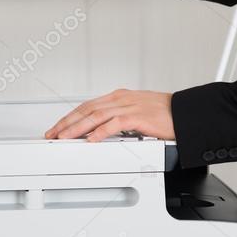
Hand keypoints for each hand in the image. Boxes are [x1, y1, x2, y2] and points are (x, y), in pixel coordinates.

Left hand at [45, 89, 174, 141]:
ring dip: (77, 127)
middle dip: (66, 122)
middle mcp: (121, 99)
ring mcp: (129, 106)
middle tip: (52, 134)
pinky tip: (91, 139)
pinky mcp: (138, 117)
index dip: (70, 116)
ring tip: (64, 137)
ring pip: (96, 116)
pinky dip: (101, 132)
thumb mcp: (136, 111)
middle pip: (87, 109)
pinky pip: (115, 124)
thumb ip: (118, 118)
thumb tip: (100, 130)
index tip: (57, 127)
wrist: (184, 112)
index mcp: (119, 97)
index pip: (88, 105)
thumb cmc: (164, 114)